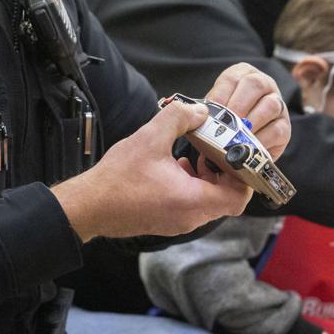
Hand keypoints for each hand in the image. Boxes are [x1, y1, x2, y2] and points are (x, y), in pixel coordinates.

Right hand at [54, 97, 252, 241]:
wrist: (89, 205)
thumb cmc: (117, 178)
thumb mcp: (150, 136)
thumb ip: (179, 117)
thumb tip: (200, 111)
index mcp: (192, 200)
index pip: (238, 198)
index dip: (245, 177)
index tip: (237, 158)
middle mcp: (190, 217)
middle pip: (227, 199)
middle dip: (226, 174)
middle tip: (219, 152)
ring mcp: (179, 222)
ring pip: (210, 202)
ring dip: (209, 179)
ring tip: (197, 157)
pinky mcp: (168, 221)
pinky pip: (193, 205)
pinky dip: (194, 186)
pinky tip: (178, 166)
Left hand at [206, 63, 290, 158]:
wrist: (240, 140)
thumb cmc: (225, 122)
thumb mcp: (216, 111)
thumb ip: (210, 112)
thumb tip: (198, 120)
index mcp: (242, 74)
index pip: (232, 78)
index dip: (220, 94)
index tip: (209, 111)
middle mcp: (264, 84)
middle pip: (255, 84)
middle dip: (238, 105)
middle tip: (226, 124)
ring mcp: (278, 104)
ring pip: (270, 105)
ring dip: (252, 122)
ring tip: (237, 136)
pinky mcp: (284, 127)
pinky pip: (277, 130)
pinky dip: (262, 140)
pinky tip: (248, 147)